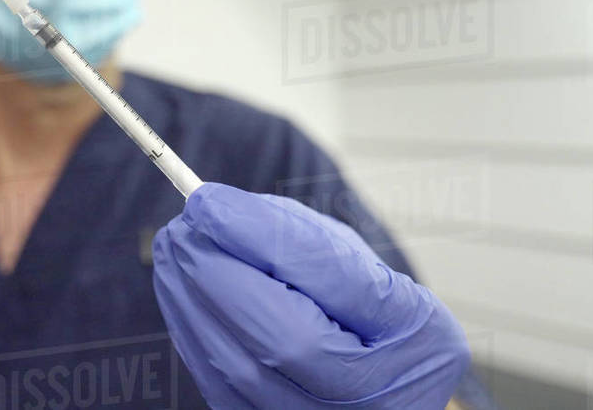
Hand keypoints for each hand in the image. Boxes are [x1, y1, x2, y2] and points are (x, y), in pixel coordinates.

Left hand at [153, 182, 469, 408]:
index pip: (338, 281)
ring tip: (172, 252)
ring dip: (192, 303)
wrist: (374, 384)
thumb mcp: (355, 262)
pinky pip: (223, 390)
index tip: (209, 201)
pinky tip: (178, 293)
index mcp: (420, 337)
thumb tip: (214, 210)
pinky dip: (193, 334)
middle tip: (181, 227)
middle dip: (220, 274)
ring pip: (243, 371)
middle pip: (287, 340)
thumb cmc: (365, 312)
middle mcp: (383, 396)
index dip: (265, 239)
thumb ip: (296, 236)